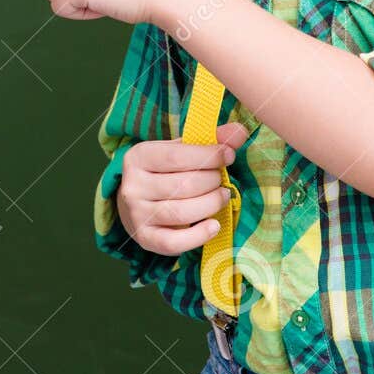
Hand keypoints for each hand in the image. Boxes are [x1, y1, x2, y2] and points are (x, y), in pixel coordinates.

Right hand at [116, 122, 250, 254]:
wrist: (135, 202)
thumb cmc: (163, 172)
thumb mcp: (180, 150)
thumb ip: (209, 140)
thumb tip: (240, 131)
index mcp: (139, 157)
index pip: (177, 156)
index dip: (208, 156)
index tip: (229, 155)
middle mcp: (133, 186)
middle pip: (183, 185)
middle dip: (212, 181)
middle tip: (222, 180)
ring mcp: (137, 214)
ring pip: (181, 212)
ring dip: (210, 204)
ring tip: (223, 197)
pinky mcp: (145, 238)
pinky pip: (173, 242)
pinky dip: (198, 236)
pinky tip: (214, 226)